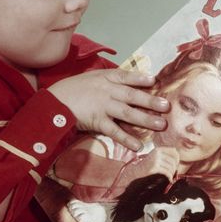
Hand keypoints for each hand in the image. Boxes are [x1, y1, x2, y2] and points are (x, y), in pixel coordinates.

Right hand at [48, 69, 169, 150]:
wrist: (53, 102)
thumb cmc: (74, 89)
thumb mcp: (92, 78)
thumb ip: (110, 80)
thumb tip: (130, 83)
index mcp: (106, 78)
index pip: (126, 76)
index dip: (140, 78)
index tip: (155, 80)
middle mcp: (106, 91)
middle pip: (132, 96)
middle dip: (151, 101)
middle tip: (167, 106)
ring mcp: (102, 107)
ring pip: (128, 113)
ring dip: (146, 119)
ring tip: (161, 125)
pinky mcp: (97, 121)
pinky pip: (114, 131)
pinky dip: (126, 139)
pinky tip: (138, 145)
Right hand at [131, 147, 179, 179]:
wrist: (136, 171)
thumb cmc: (147, 165)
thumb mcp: (155, 156)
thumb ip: (164, 155)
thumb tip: (177, 159)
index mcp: (158, 149)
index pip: (174, 151)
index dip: (177, 158)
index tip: (176, 164)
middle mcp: (157, 152)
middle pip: (174, 160)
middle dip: (175, 167)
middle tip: (173, 172)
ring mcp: (156, 159)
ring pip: (171, 167)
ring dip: (172, 173)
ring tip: (170, 176)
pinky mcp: (154, 167)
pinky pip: (166, 172)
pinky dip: (169, 177)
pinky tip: (169, 180)